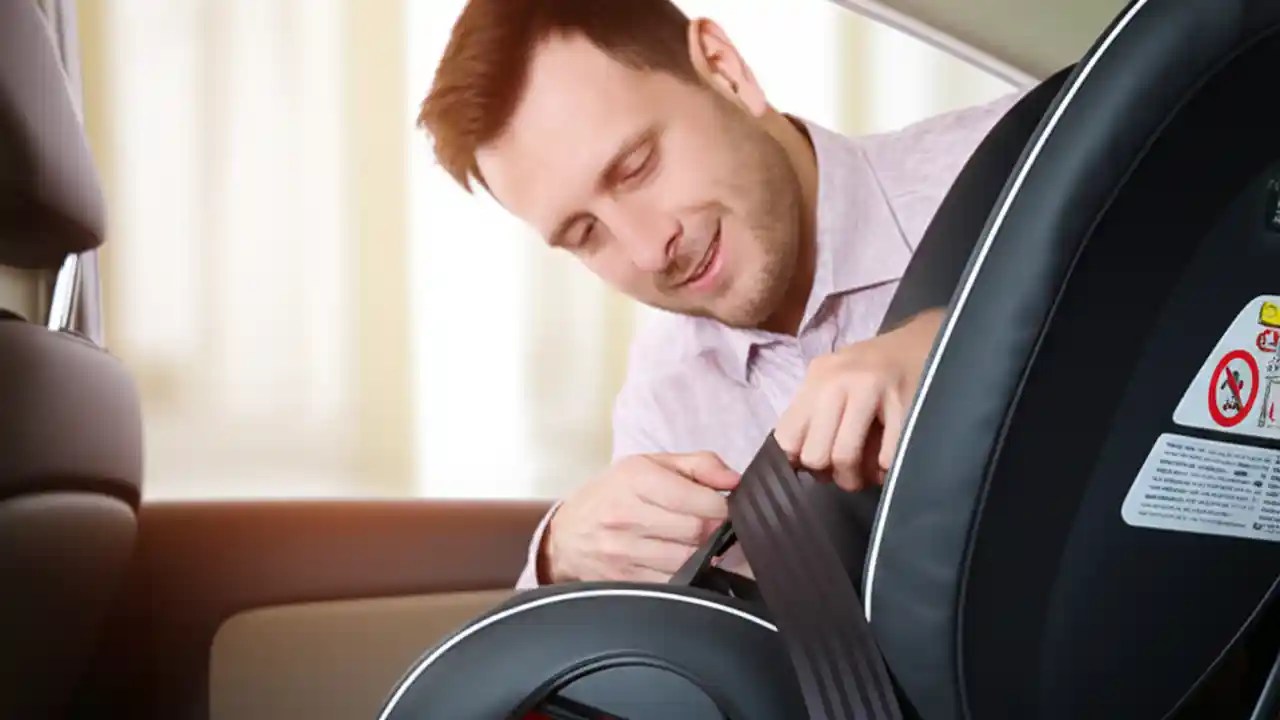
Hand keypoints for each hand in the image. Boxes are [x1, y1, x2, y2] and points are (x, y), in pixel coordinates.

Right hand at [539, 452, 739, 583]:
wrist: (565, 534)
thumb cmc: (613, 493)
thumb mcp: (649, 465)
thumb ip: (698, 464)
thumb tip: (735, 480)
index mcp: (636, 478)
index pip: (700, 500)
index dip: (722, 507)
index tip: (721, 507)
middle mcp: (626, 514)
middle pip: (696, 531)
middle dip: (712, 530)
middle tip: (710, 527)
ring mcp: (623, 551)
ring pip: (687, 559)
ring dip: (700, 554)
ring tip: (693, 543)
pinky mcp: (624, 580)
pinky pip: (672, 582)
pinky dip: (684, 574)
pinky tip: (677, 561)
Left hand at [774, 308, 942, 491]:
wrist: (922, 342)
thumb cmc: (873, 369)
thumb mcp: (832, 379)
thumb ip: (812, 414)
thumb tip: (798, 464)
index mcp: (817, 377)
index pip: (787, 437)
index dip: (801, 462)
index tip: (819, 465)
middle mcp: (838, 380)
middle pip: (815, 453)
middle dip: (829, 474)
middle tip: (844, 472)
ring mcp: (872, 388)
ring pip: (844, 455)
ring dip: (855, 478)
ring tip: (865, 474)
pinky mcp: (905, 401)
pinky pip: (886, 456)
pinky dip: (884, 470)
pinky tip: (887, 462)